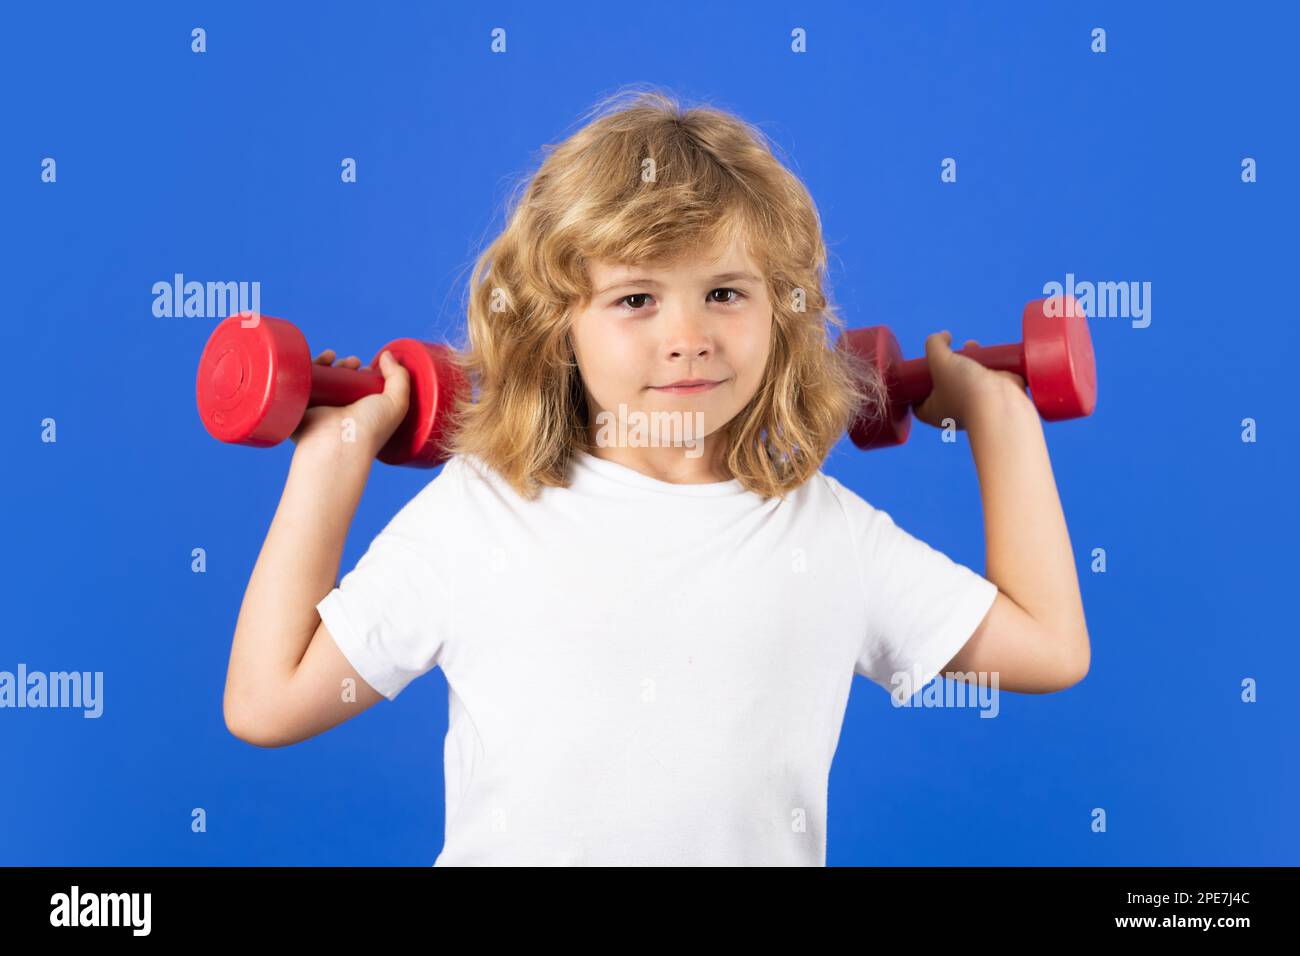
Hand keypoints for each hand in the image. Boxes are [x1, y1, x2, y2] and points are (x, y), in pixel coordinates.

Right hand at [288, 349, 410, 457]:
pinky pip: (297, 385)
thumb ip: (399, 377)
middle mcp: (340, 412)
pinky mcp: (299, 408)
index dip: (364, 372)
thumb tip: (387, 355)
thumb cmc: (370, 428)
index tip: (365, 367)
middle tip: (352, 362)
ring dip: (326, 364)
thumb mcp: (396, 402)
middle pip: (340, 380)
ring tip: (333, 358)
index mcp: (363, 413)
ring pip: (320, 380)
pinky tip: (314, 363)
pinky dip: (303, 370)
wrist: (338, 445)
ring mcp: (319, 410)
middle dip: (345, 366)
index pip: (361, 387)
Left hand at [911, 331, 1029, 430]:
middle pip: (943, 385)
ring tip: (970, 346)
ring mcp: (974, 405)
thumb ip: (935, 345)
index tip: (919, 370)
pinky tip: (988, 354)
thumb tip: (942, 336)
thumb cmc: (964, 389)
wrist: (1001, 403)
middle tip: (951, 353)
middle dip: (947, 365)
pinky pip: (987, 379)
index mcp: (932, 412)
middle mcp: (952, 411)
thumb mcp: (939, 360)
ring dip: (969, 360)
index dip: (915, 387)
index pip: (917, 403)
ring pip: (966, 380)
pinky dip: (987, 365)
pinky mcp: (994, 398)